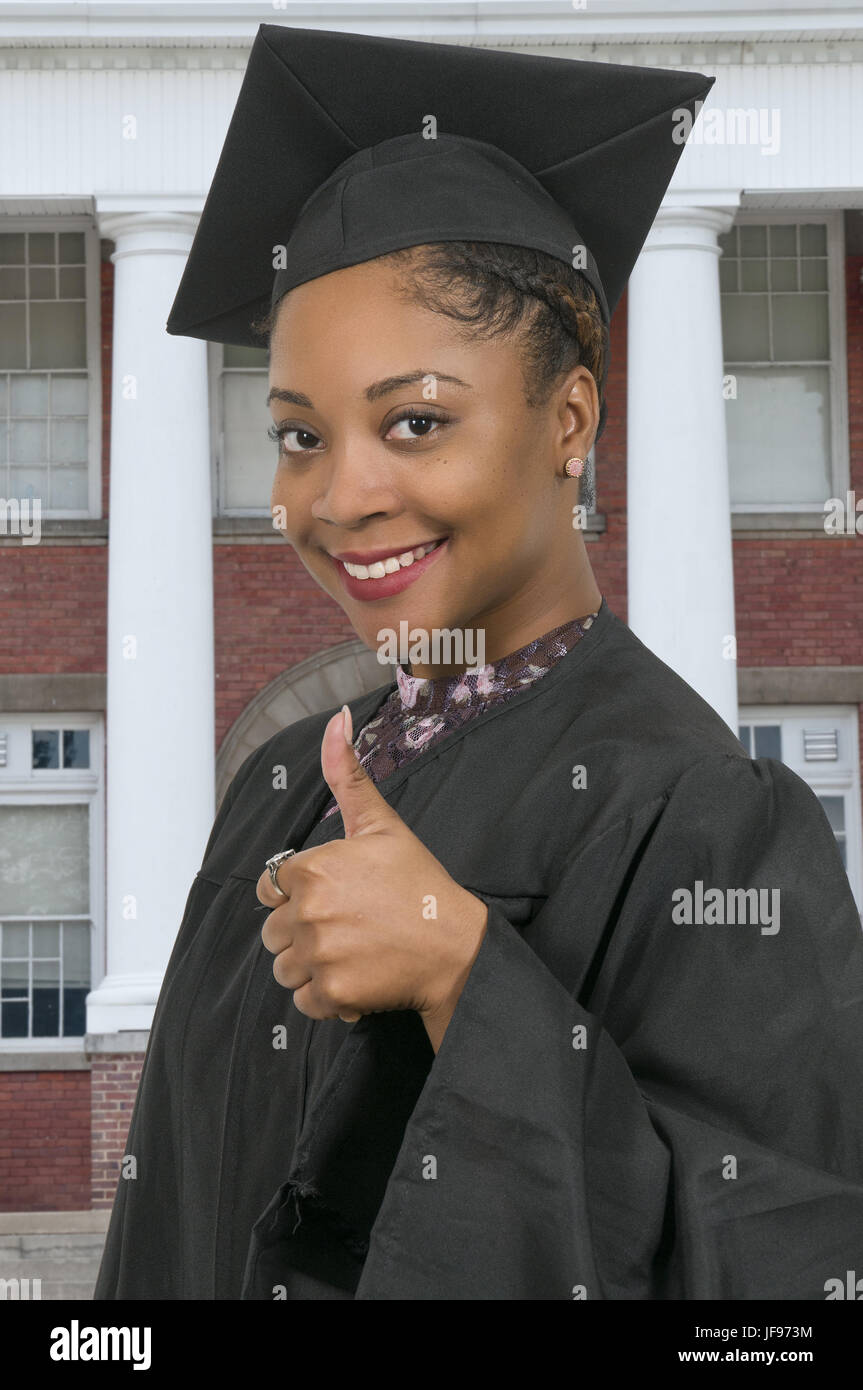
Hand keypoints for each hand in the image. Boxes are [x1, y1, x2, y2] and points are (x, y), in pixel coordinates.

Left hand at [256, 705, 487, 1048]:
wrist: (455, 945)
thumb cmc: (419, 883)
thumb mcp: (381, 824)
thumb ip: (346, 774)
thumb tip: (336, 717)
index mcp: (313, 867)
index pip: (271, 890)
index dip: (299, 896)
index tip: (336, 899)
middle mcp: (309, 910)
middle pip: (274, 934)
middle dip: (304, 935)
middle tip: (350, 928)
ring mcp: (320, 954)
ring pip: (285, 969)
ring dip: (311, 968)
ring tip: (353, 954)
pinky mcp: (333, 991)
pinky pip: (304, 1001)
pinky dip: (326, 997)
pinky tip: (357, 978)